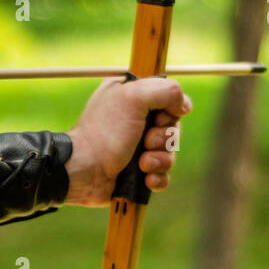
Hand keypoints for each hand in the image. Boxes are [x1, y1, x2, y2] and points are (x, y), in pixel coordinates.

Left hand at [63, 76, 191, 206]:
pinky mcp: (138, 171)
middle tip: (145, 141)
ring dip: (160, 159)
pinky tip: (145, 178)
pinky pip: (163, 174)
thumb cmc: (105, 132)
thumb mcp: (133, 97)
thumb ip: (165, 90)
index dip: (171, 109)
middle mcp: (135, 119)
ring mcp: (137, 146)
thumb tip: (184, 106)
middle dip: (164, 137)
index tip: (160, 116)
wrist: (84, 172)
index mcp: (131, 95)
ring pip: (170, 152)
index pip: (169, 97)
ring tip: (142, 164)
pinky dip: (157, 177)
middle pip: (173, 126)